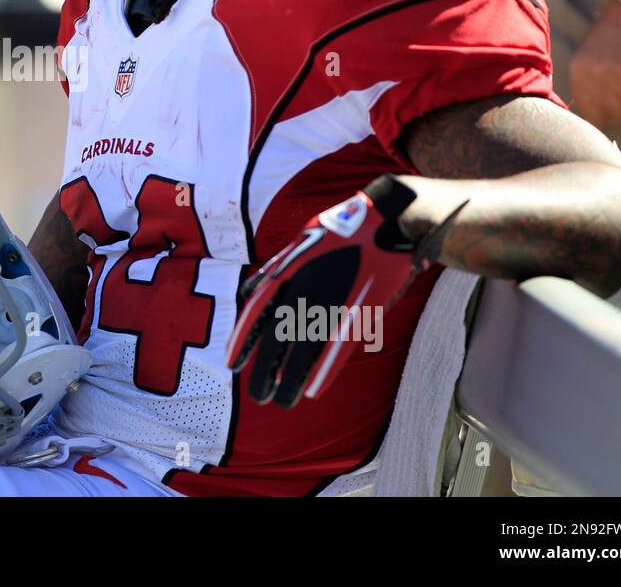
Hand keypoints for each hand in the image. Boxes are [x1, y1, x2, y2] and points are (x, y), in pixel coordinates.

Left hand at [225, 176, 461, 407]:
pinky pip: (337, 350)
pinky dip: (324, 372)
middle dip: (263, 370)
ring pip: (304, 351)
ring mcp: (332, 302)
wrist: (389, 220)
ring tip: (281, 401)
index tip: (231, 364)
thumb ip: (275, 267)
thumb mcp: (301, 240)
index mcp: (288, 271)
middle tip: (257, 394)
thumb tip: (251, 290)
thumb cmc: (343, 230)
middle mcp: (304, 289)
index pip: (255, 313)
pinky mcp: (361, 312)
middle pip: (275, 339)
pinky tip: (313, 392)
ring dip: (291, 380)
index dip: (242, 341)